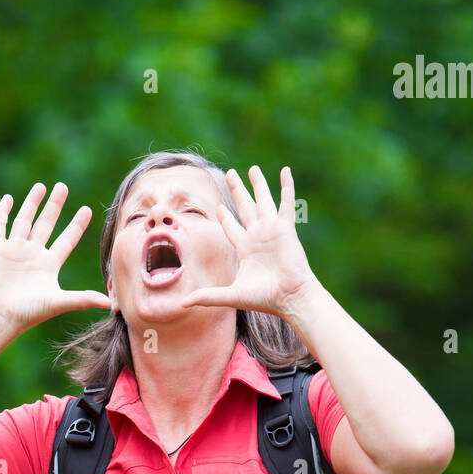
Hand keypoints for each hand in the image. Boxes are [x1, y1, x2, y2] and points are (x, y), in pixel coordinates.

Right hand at [0, 182, 110, 335]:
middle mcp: (33, 255)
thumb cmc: (29, 313)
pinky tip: (9, 199)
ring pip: (25, 221)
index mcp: (49, 265)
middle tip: (63, 186)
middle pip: (46, 224)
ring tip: (41, 186)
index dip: (77, 225)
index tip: (87, 209)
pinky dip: (3, 212)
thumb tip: (110, 303)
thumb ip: (83, 299)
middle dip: (55, 205)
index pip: (67, 240)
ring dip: (32, 203)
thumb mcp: (59, 302)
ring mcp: (15, 251)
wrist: (0, 317)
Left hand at [179, 165, 318, 318]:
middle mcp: (258, 236)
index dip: (225, 217)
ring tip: (253, 169)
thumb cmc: (264, 298)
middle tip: (231, 173)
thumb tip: (183, 304)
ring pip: (263, 200)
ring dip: (258, 184)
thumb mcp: (231, 296)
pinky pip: (286, 203)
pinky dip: (287, 187)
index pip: (231, 228)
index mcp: (245, 249)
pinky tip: (286, 170)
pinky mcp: (285, 228)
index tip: (218, 207)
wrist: (289, 298)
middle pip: (244, 207)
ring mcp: (272, 230)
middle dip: (237, 190)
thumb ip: (207, 296)